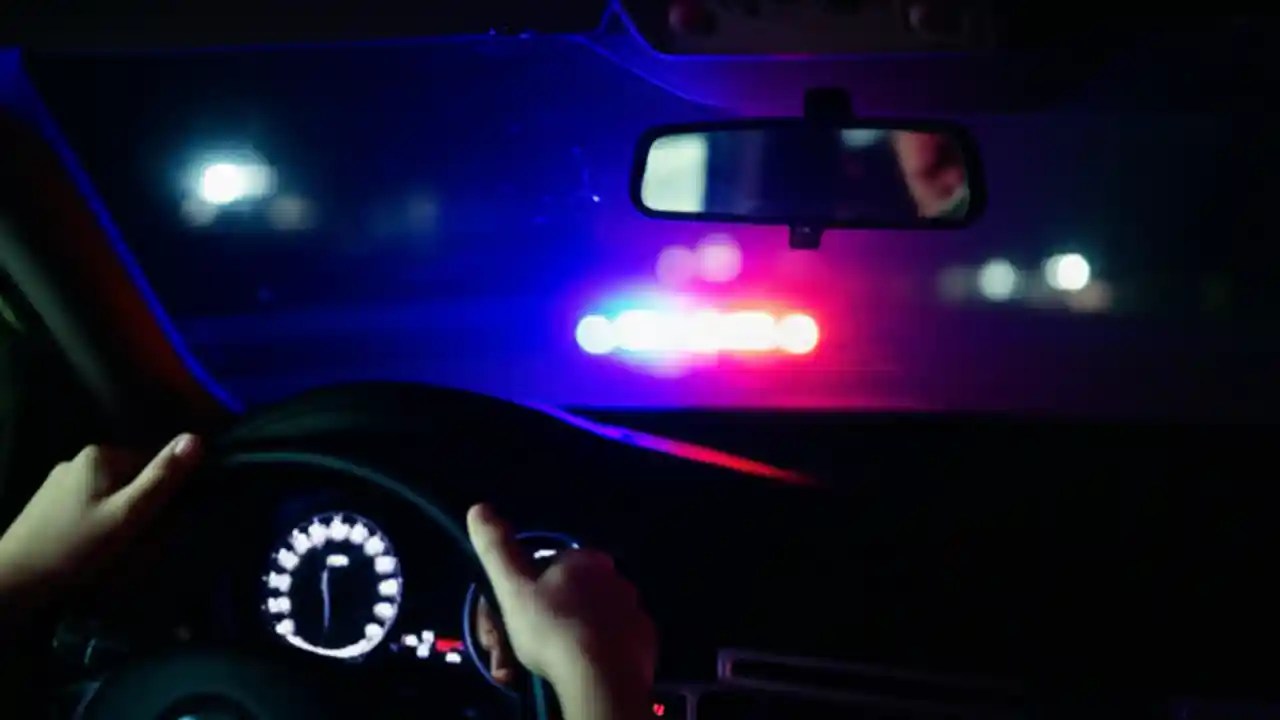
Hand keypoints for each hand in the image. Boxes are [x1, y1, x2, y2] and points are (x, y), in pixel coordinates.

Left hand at [0, 434, 201, 607]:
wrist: (13, 581)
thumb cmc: (76, 548)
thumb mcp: (128, 516)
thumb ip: (162, 478)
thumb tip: (197, 438)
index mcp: (101, 455)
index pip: (154, 467)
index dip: (163, 498)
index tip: (156, 529)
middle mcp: (79, 460)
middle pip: (132, 483)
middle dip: (140, 513)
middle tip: (132, 547)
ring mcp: (60, 482)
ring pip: (112, 498)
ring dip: (120, 523)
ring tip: (110, 554)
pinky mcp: (48, 505)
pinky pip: (90, 509)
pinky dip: (97, 527)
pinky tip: (90, 552)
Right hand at [467, 504, 655, 719]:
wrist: (601, 676)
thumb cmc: (554, 627)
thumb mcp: (514, 587)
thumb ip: (497, 548)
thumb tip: (479, 507)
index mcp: (586, 560)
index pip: (554, 565)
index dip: (533, 587)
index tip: (521, 611)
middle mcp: (616, 578)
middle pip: (577, 592)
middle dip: (556, 611)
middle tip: (535, 640)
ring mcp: (634, 610)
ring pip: (598, 616)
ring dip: (579, 629)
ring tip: (559, 656)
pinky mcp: (645, 640)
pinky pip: (617, 640)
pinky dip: (601, 649)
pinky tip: (586, 665)